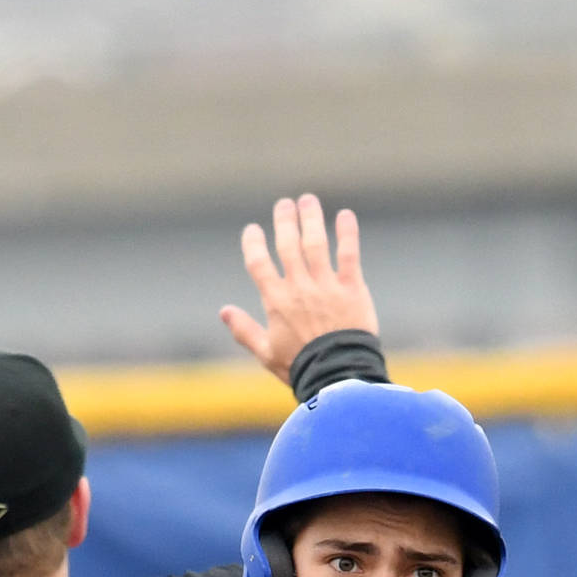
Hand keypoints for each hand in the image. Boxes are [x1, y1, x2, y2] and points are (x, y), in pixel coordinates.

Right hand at [221, 195, 378, 380]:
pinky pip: (348, 254)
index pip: (259, 264)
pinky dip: (347, 233)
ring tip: (308, 201)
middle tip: (284, 204)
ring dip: (311, 218)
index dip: (253, 244)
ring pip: (316, 242)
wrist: (337, 375)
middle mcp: (299, 287)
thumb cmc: (300, 368)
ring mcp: (326, 285)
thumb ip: (244, 330)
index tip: (252, 230)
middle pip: (288, 244)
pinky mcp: (352, 288)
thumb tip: (224, 311)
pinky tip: (345, 215)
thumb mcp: (266, 353)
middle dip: (284, 221)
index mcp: (276, 301)